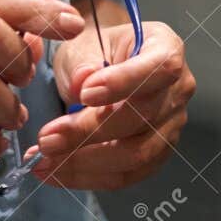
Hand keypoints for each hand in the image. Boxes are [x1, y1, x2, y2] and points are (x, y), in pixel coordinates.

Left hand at [35, 17, 194, 189]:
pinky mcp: (156, 154)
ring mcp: (170, 125)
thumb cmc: (93, 48)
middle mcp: (177, 90)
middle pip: (142, 119)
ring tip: (43, 161)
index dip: (124, 83)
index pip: (159, 68)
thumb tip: (82, 84)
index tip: (84, 94)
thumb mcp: (81, 43)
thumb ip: (82, 62)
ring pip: (135, 155)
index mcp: (166, 49)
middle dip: (88, 133)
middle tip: (46, 139)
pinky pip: (126, 175)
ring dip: (84, 163)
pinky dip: (88, 177)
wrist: (99, 64)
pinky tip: (56, 172)